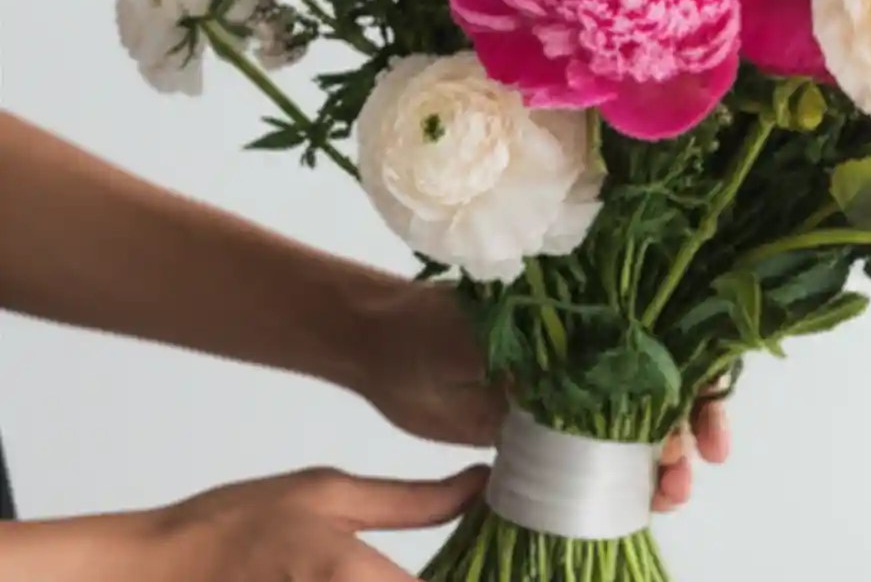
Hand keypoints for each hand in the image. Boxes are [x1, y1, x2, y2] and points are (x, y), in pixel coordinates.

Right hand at [0, 466, 486, 581]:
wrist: (151, 572)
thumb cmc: (236, 524)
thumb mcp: (327, 493)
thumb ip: (412, 501)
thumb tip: (482, 483)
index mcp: (354, 574)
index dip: (498, 579)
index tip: (534, 568)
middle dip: (470, 578)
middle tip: (506, 563)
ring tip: (465, 566)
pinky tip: (397, 580)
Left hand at [349, 283, 730, 511]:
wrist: (378, 351)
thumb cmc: (434, 324)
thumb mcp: (498, 339)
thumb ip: (546, 370)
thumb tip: (602, 409)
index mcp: (592, 323)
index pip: (668, 351)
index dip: (701, 391)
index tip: (709, 436)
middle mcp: (589, 361)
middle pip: (662, 399)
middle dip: (686, 440)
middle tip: (681, 480)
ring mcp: (566, 401)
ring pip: (632, 438)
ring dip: (658, 470)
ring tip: (665, 499)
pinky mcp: (539, 438)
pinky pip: (588, 466)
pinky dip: (612, 487)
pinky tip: (629, 507)